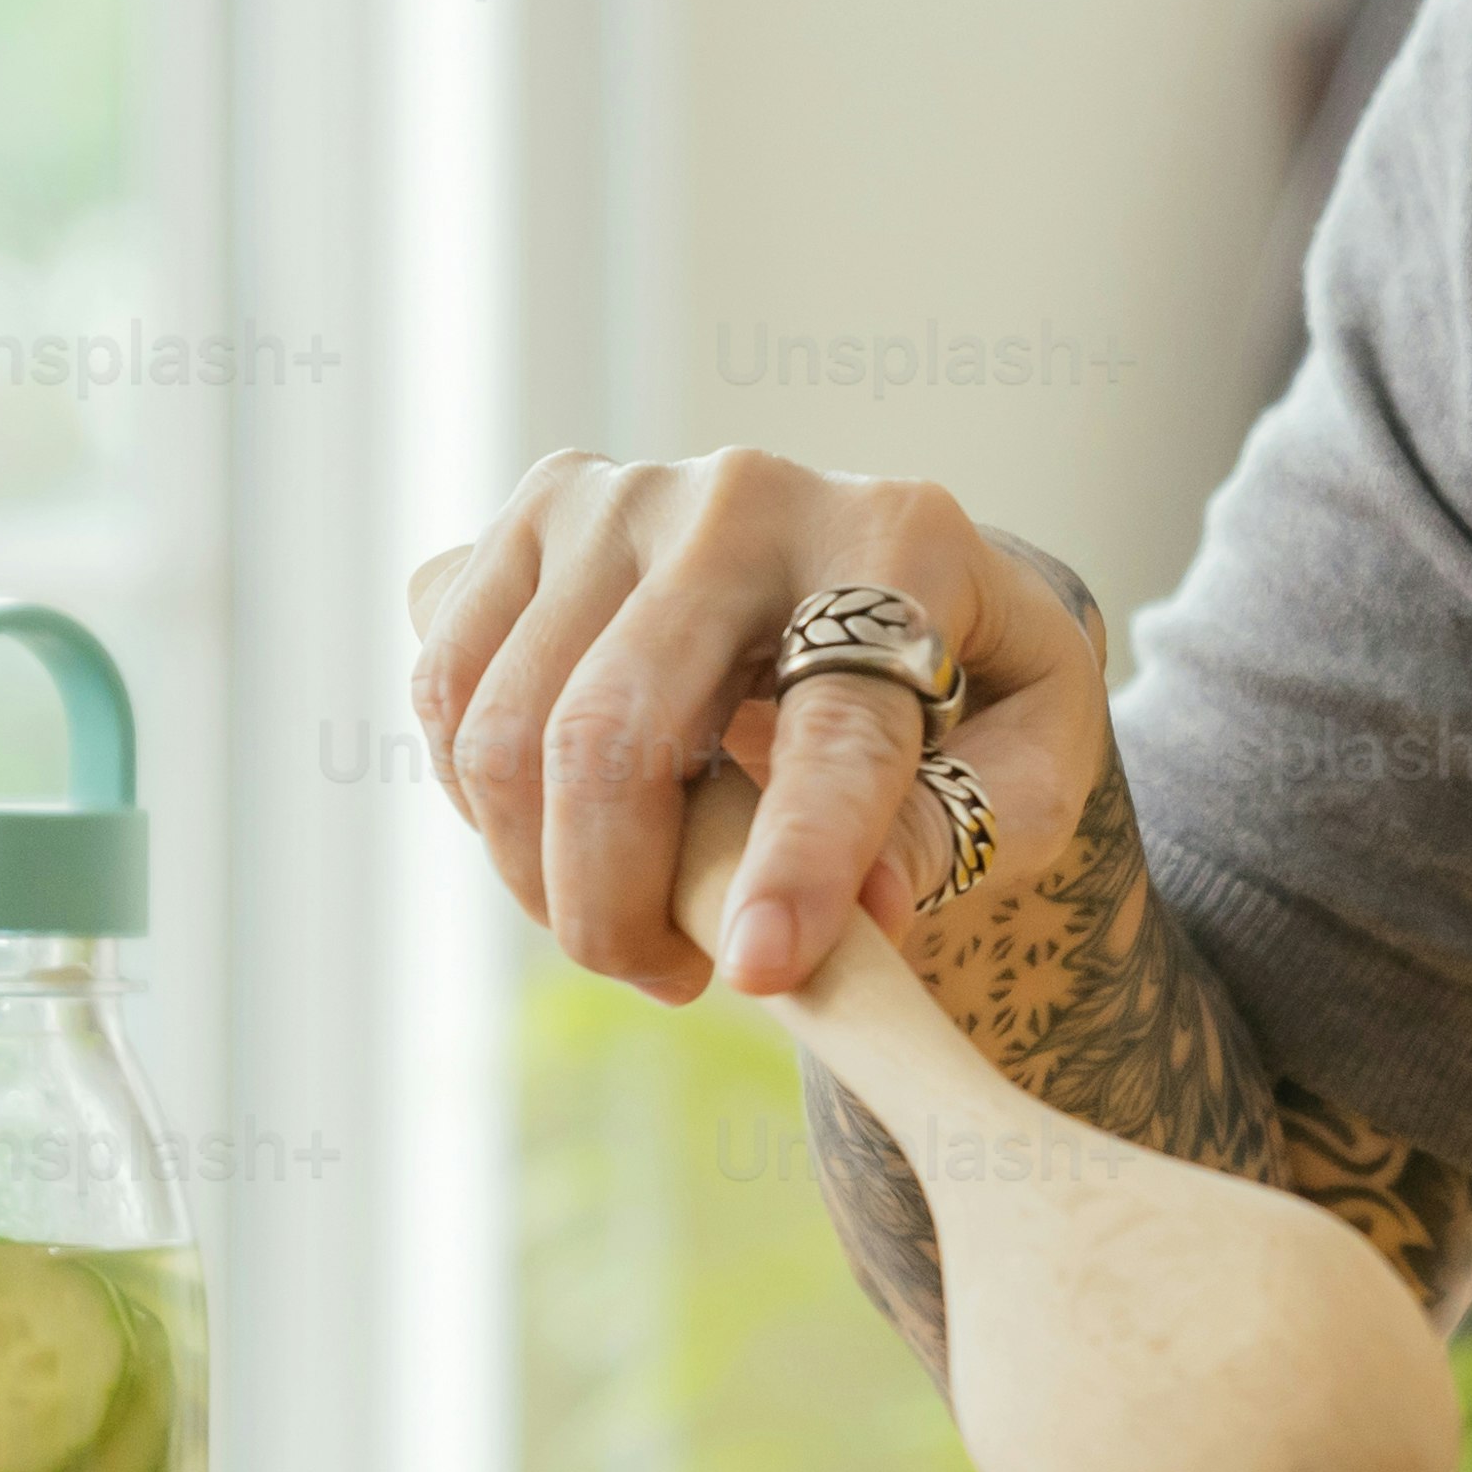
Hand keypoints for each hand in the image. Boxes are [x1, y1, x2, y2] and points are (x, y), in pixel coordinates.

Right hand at [399, 450, 1111, 1007]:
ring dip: (545, 879)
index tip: (758, 973)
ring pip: (510, 728)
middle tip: (676, 979)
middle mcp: (753, 495)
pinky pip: (450, 691)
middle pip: (616, 730)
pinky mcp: (540, 513)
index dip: (798, 860)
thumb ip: (956, 832)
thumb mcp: (1021, 766)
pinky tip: (562, 840)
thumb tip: (866, 913)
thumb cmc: (963, 692)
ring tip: (632, 923)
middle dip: (615, 903)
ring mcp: (628, 492)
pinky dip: (483, 807)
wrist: (882, 572)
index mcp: (904, 544)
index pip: (836, 725)